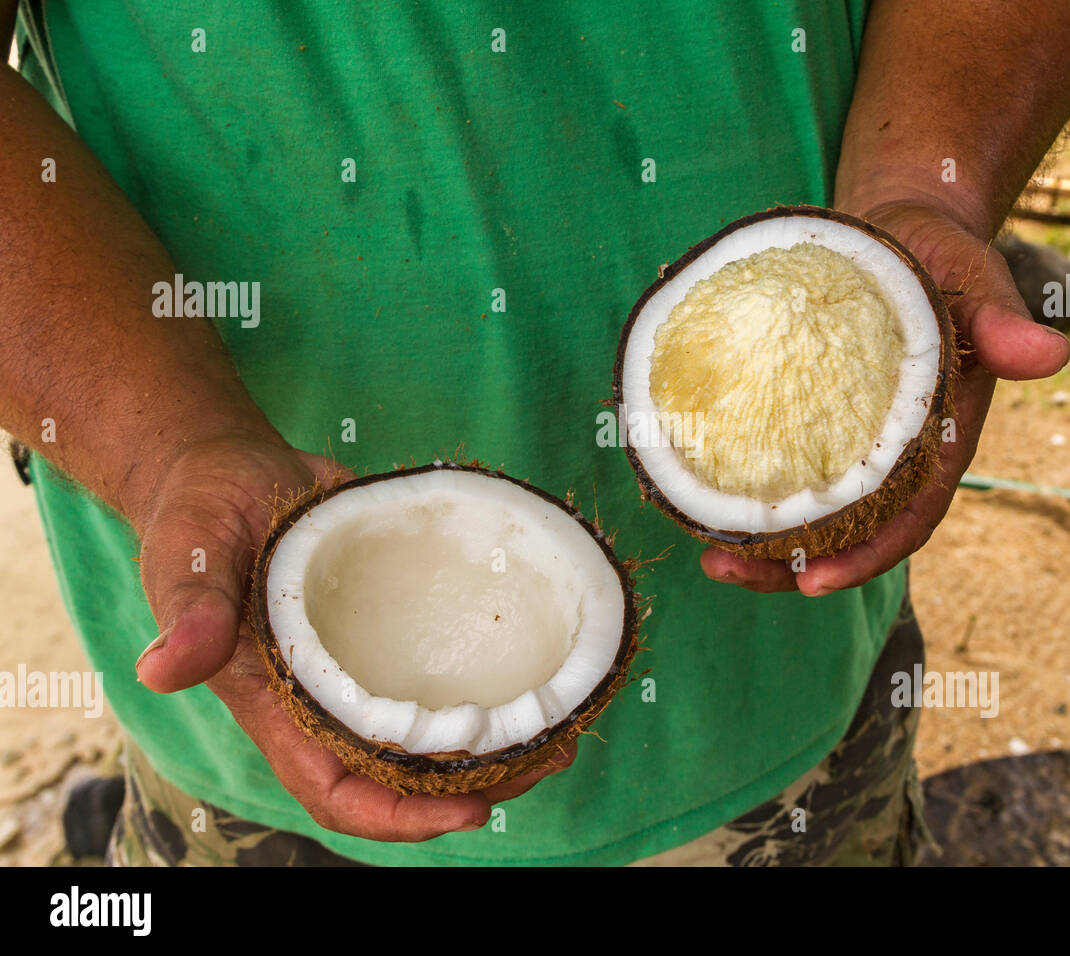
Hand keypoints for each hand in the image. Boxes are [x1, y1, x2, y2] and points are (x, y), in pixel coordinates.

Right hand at [131, 434, 573, 840]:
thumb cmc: (199, 516)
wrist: (231, 470)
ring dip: (496, 744)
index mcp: (278, 703)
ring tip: (563, 729)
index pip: (337, 790)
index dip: (400, 816)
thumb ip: (189, 607)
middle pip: (402, 776)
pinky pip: (443, 669)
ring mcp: (365, 665)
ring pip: (432, 733)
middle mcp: (327, 699)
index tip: (473, 804)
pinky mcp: (394, 626)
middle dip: (474, 784)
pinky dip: (492, 683)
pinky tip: (542, 670)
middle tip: (550, 758)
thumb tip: (164, 669)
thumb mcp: (188, 553)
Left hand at [701, 198, 1069, 594]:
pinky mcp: (809, 417)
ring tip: (708, 557)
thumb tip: (1053, 354)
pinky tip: (699, 496)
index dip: (866, 556)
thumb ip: (1002, 321)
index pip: (909, 518)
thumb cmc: (942, 255)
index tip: (814, 581)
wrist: (898, 227)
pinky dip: (745, 490)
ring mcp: (848, 441)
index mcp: (940, 442)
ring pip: (809, 514)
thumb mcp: (975, 279)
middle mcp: (894, 456)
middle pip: (847, 535)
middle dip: (791, 567)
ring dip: (760, 543)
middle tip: (726, 570)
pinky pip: (780, 467)